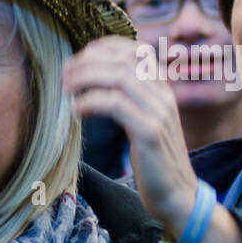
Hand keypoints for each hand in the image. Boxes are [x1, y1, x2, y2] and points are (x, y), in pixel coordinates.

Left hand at [63, 36, 199, 233]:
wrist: (177, 194)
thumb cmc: (154, 159)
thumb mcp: (144, 120)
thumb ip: (129, 99)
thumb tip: (93, 80)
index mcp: (162, 87)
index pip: (133, 50)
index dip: (102, 48)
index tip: (77, 59)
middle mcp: (164, 93)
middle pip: (123, 59)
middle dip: (87, 61)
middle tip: (64, 75)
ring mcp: (159, 111)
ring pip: (119, 77)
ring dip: (85, 78)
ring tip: (66, 89)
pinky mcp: (151, 132)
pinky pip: (116, 105)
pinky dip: (91, 102)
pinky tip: (77, 112)